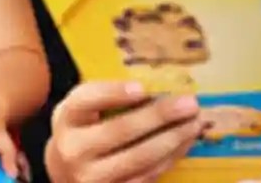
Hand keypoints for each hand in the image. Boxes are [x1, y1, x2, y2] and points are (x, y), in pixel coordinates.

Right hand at [46, 82, 201, 182]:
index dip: (113, 94)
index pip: (86, 101)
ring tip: (194, 123)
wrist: (66, 170)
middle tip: (189, 104)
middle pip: (119, 131)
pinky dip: (169, 159)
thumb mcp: (84, 107)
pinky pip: (147, 176)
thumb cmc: (83, 128)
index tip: (141, 87)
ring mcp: (91, 177)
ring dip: (173, 139)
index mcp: (67, 117)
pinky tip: (184, 143)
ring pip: (139, 158)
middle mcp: (74, 149)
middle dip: (159, 116)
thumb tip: (157, 87)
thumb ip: (107, 96)